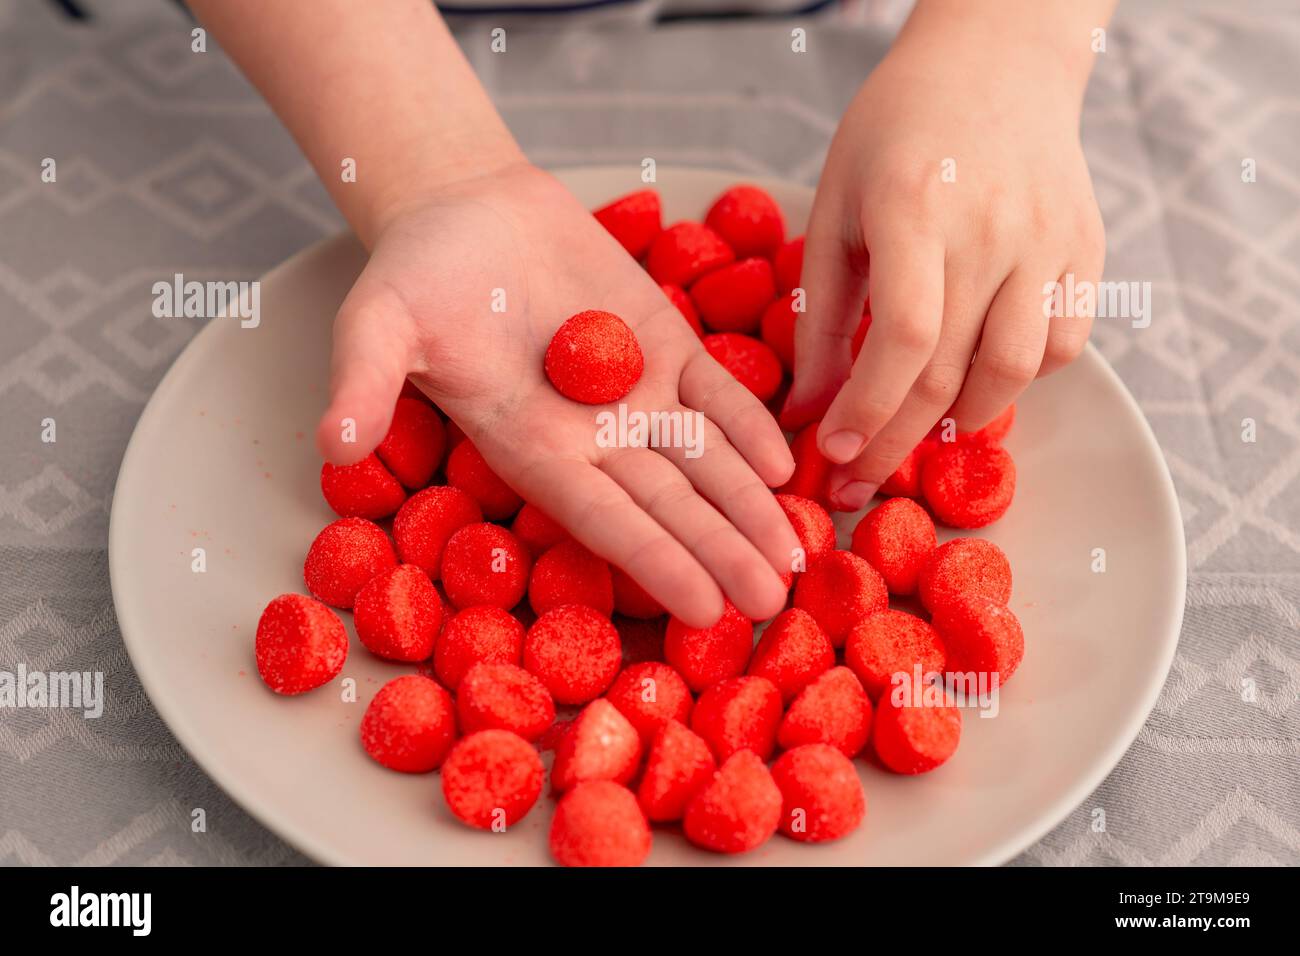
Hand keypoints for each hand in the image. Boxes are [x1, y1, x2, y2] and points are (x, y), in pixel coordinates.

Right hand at [316, 163, 797, 625]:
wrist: (466, 208)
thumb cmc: (416, 274)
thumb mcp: (377, 323)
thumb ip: (363, 383)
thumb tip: (331, 445)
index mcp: (531, 447)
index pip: (604, 519)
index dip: (656, 562)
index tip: (706, 611)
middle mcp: (591, 436)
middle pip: (669, 505)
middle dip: (722, 552)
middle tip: (776, 601)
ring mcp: (634, 393)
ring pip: (705, 461)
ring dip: (750, 506)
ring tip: (798, 552)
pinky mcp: (665, 343)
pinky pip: (715, 395)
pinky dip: (750, 427)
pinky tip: (786, 467)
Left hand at [784, 30, 1105, 510]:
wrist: (994, 65)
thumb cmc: (894, 136)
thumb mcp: (835, 209)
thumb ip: (822, 316)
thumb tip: (808, 413)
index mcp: (917, 206)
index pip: (906, 341)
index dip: (868, 412)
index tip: (830, 455)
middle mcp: (995, 226)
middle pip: (953, 372)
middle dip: (896, 445)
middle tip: (855, 484)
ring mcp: (1052, 239)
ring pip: (1016, 371)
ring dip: (958, 421)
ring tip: (911, 431)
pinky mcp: (1087, 248)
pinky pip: (1062, 345)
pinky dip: (1018, 380)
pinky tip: (974, 374)